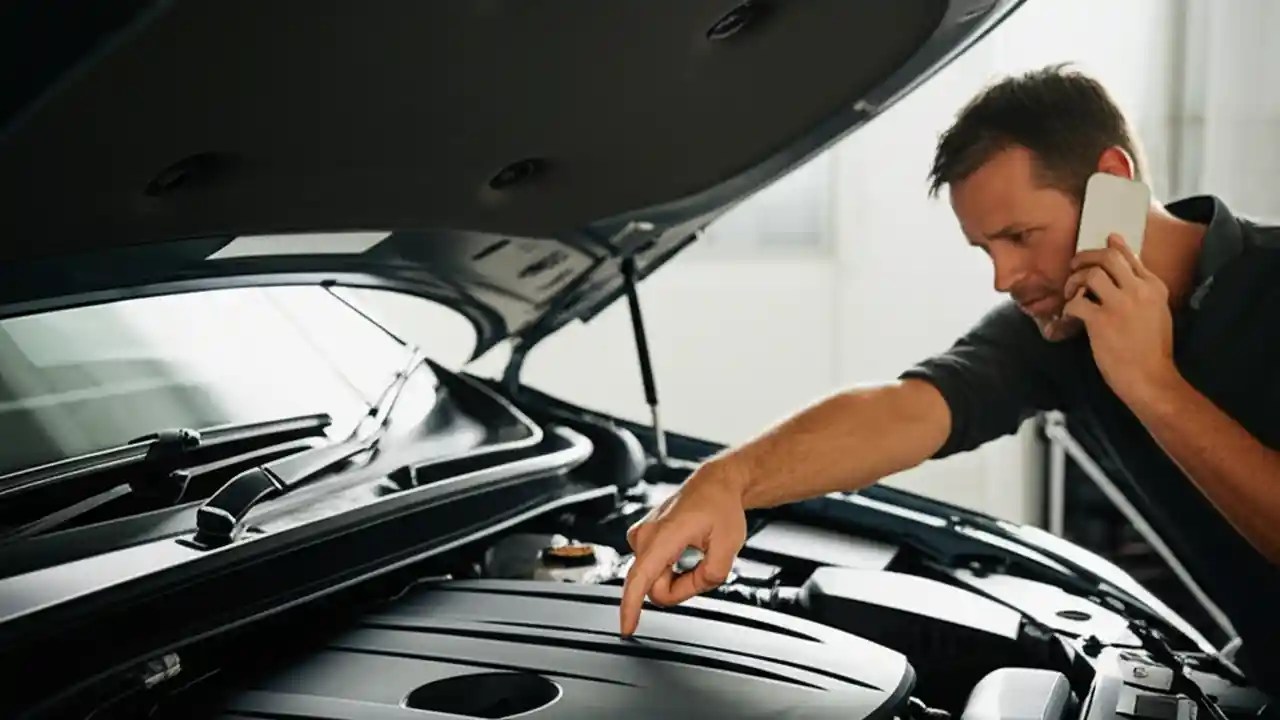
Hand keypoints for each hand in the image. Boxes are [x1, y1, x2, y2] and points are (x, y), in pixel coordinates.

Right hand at [619, 459, 747, 635]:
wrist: (714, 485)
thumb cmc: (721, 508)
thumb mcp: (728, 547)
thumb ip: (710, 577)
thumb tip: (691, 587)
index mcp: (663, 536)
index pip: (640, 580)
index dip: (631, 608)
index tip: (627, 629)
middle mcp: (644, 536)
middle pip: (655, 587)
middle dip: (681, 588)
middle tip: (708, 567)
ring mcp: (640, 536)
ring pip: (654, 579)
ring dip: (677, 578)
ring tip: (698, 553)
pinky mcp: (641, 539)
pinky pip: (653, 569)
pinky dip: (671, 569)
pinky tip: (686, 552)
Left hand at [1062, 234, 1177, 402]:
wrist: (1150, 377)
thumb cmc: (1152, 349)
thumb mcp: (1156, 311)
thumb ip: (1142, 289)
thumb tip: (1126, 271)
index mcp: (1154, 286)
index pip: (1128, 256)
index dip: (1109, 248)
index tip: (1097, 247)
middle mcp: (1139, 290)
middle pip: (1107, 256)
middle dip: (1085, 257)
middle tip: (1074, 266)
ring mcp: (1120, 304)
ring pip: (1090, 274)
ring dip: (1074, 282)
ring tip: (1070, 294)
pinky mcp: (1102, 320)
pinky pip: (1077, 302)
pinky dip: (1068, 308)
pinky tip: (1069, 317)